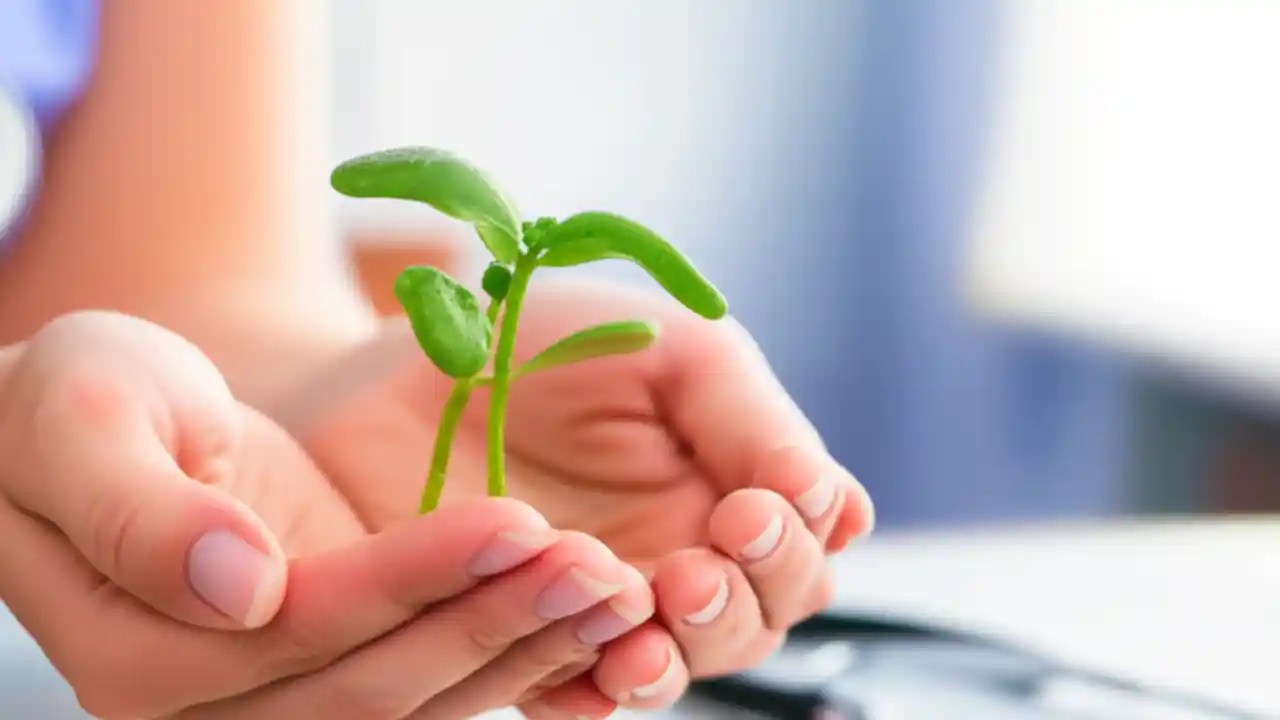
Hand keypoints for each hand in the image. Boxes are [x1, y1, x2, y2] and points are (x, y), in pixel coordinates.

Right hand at [0, 312, 655, 719]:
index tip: (516, 522)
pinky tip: (586, 608)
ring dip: (524, 646)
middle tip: (603, 567)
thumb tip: (241, 589)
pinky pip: (431, 681)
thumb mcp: (80, 421)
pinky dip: (511, 649)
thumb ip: (138, 511)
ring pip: (419, 700)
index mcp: (142, 654)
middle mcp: (212, 705)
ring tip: (619, 587)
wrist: (101, 419)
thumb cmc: (75, 402)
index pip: (306, 628)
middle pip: (378, 684)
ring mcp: (277, 697)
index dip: (416, 580)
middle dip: (495, 623)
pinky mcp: (331, 666)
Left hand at [286, 279, 874, 714]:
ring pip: (677, 664)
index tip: (751, 509)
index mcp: (729, 485)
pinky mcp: (527, 637)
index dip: (794, 541)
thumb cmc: (548, 338)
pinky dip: (591, 692)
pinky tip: (594, 676)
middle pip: (755, 620)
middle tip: (694, 571)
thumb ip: (754, 420)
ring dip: (676, 657)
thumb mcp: (671, 349)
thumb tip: (837, 506)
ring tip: (648, 631)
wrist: (411, 356)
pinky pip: (573, 690)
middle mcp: (681, 554)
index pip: (803, 548)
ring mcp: (605, 604)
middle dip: (737, 603)